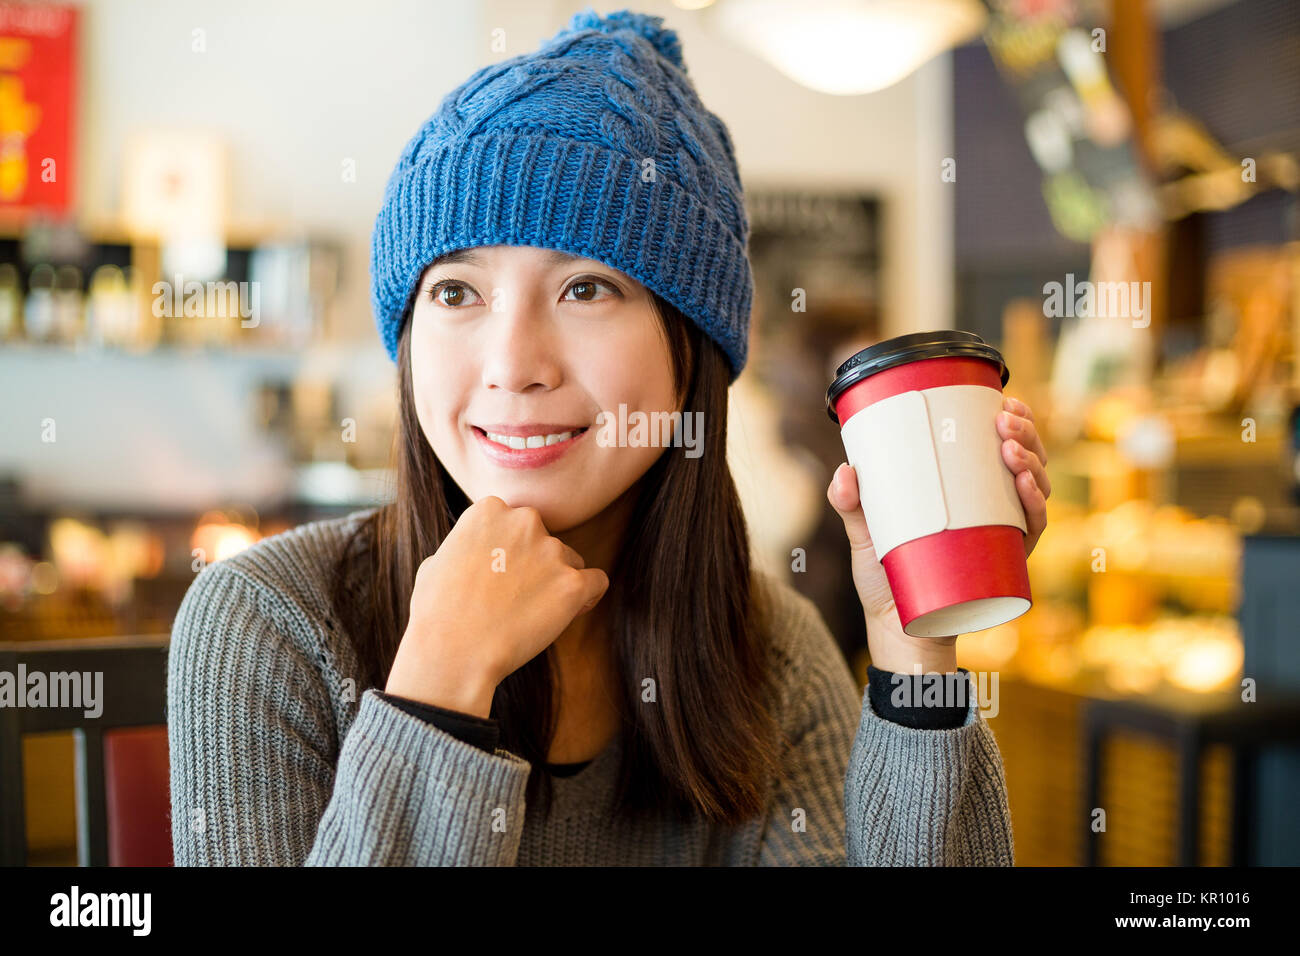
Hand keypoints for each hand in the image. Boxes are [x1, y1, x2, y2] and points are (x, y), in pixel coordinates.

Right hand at [384, 495, 608, 717]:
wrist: (452, 652)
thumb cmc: (437, 613)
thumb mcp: (438, 561)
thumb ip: (468, 546)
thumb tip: (478, 551)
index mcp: (491, 510)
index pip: (517, 524)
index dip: (514, 553)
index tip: (505, 578)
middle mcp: (524, 521)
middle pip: (546, 540)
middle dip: (538, 566)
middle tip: (519, 599)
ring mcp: (551, 550)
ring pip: (570, 563)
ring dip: (558, 584)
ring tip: (532, 616)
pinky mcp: (572, 583)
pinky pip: (596, 582)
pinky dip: (587, 597)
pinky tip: (570, 612)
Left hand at [827, 394, 1049, 671]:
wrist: (899, 631)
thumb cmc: (887, 579)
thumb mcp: (865, 536)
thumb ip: (852, 504)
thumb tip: (844, 472)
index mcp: (970, 492)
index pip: (1002, 447)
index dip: (1014, 421)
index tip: (1005, 401)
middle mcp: (995, 509)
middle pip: (1025, 461)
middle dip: (1024, 434)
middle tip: (1004, 421)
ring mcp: (1004, 534)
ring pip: (1035, 488)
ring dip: (1032, 462)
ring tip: (1010, 449)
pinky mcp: (1008, 563)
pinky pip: (1032, 531)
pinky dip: (1035, 506)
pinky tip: (1026, 488)